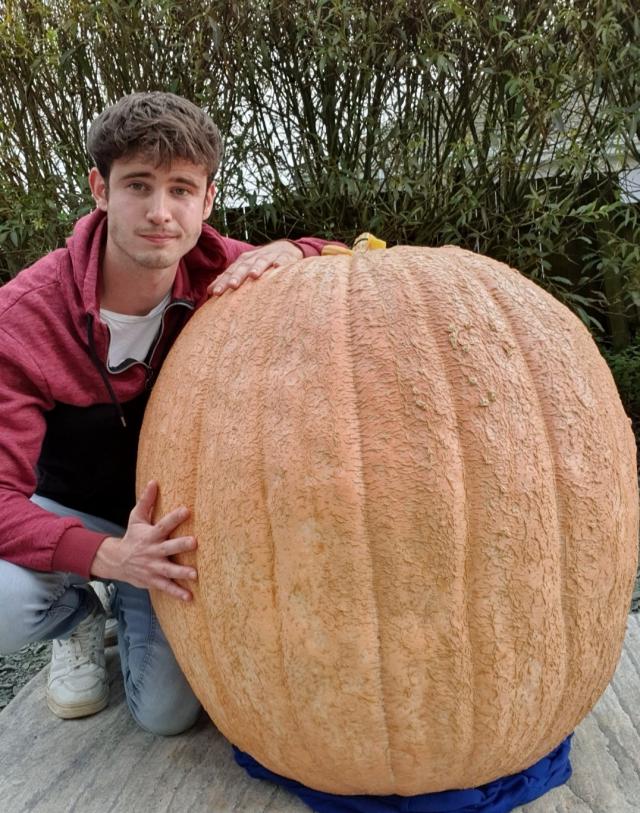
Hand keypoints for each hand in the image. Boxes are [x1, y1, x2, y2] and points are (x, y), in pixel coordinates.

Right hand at [90, 480, 196, 600]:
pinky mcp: (153, 580)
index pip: (163, 524)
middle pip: (168, 548)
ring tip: (195, 574)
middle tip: (194, 542)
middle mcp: (152, 552)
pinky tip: (189, 597)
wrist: (117, 561)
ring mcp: (153, 568)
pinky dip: (177, 593)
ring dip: (181, 572)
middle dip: (181, 545)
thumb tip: (154, 481)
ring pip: (168, 570)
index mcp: (150, 535)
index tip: (187, 510)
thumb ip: (146, 501)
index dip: (174, 517)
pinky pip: (166, 587)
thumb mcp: (136, 518)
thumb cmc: (132, 536)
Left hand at [208, 240, 302, 295]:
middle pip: (244, 267)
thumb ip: (229, 278)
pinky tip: (278, 267)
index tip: (215, 293)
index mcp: (243, 262)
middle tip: (232, 285)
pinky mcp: (285, 257)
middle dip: (238, 276)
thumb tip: (209, 291)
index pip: (230, 272)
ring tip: (254, 275)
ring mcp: (269, 256)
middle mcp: (254, 258)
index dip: (222, 282)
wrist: (285, 248)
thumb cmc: (260, 262)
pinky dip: (280, 263)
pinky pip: (283, 260)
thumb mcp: (245, 267)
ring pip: (262, 262)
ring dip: (257, 267)